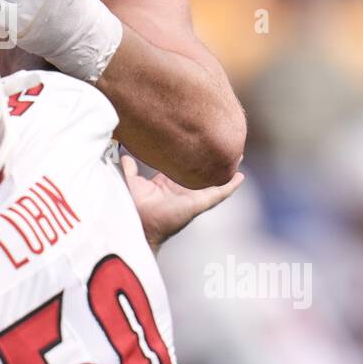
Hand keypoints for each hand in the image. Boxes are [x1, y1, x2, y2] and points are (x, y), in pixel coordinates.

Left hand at [122, 153, 243, 249]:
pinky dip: (229, 186)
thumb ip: (129, 167)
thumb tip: (123, 153)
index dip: (188, 154)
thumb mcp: (131, 181)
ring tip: (237, 156)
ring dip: (224, 170)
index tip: (195, 141)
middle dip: (210, 160)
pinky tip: (240, 177)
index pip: (181, 166)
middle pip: (201, 172)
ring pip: (213, 181)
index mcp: (166, 184)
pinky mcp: (199, 204)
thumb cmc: (132, 206)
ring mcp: (192, 197)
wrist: (138, 222)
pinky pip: (218, 194)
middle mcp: (181, 190)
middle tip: (222, 145)